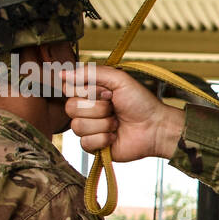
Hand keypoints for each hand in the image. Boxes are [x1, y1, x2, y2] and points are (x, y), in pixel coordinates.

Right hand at [63, 65, 185, 161]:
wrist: (155, 127)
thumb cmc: (141, 103)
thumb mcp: (119, 79)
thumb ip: (91, 73)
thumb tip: (63, 74)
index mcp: (90, 93)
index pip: (69, 89)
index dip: (87, 91)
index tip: (107, 92)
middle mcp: (87, 110)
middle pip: (70, 108)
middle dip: (97, 108)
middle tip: (114, 108)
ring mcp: (89, 129)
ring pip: (78, 126)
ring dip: (103, 123)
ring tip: (117, 122)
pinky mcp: (94, 146)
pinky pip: (85, 143)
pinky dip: (103, 138)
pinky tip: (115, 136)